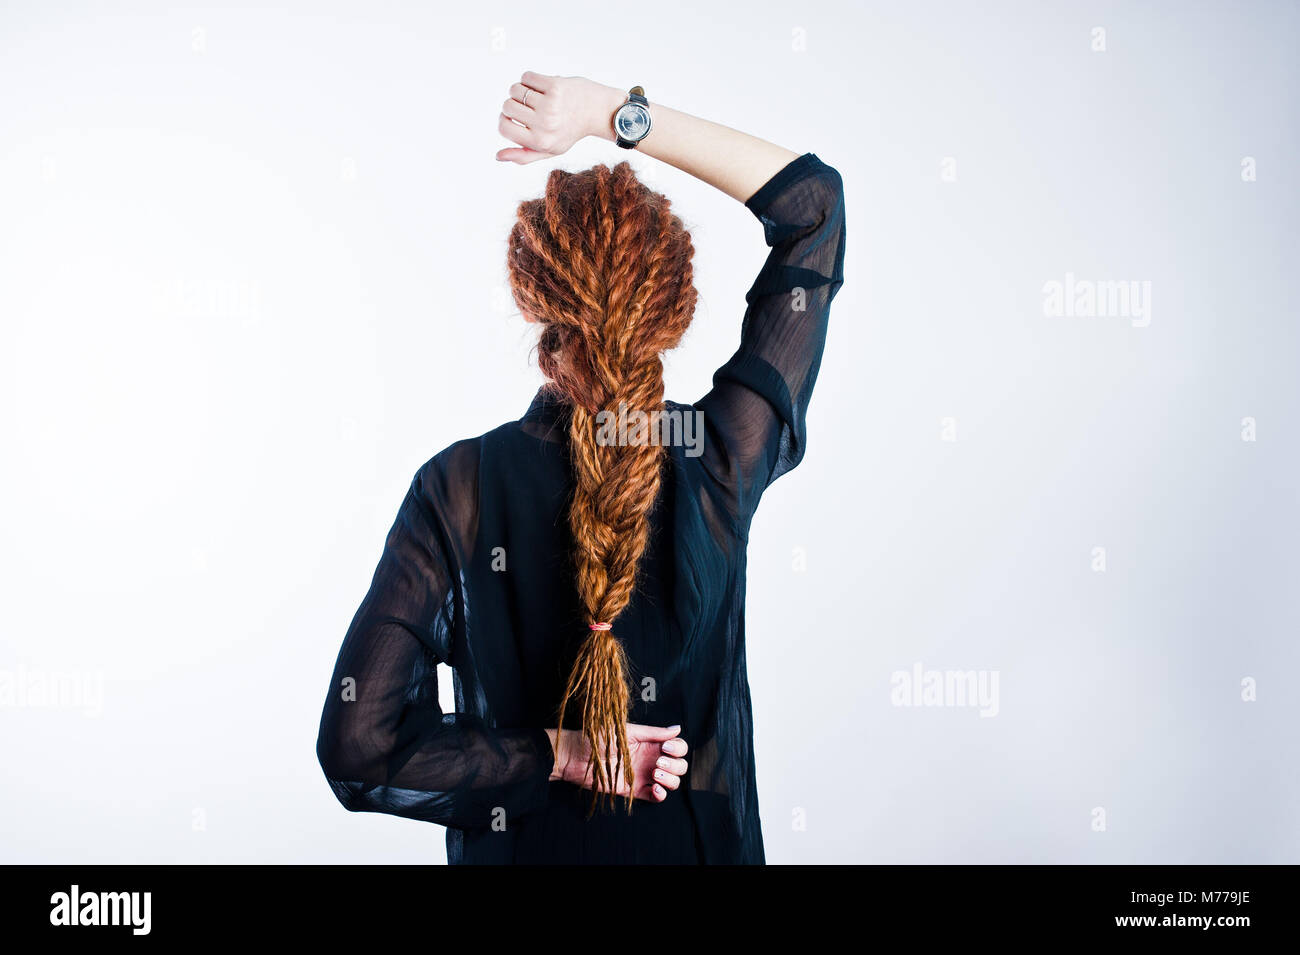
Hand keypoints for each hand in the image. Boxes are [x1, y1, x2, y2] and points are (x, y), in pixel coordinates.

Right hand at [496, 72, 620, 164]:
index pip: (504, 128)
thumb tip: (498, 156)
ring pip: (515, 89)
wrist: (597, 111)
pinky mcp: (555, 86)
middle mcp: (545, 124)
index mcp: (540, 142)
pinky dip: (530, 79)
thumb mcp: (549, 149)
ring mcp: (550, 104)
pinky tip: (541, 86)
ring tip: (534, 95)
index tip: (512, 118)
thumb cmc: (569, 132)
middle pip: (507, 106)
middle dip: (512, 104)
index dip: (504, 120)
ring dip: (520, 90)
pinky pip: (526, 77)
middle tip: (527, 106)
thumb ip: (523, 156)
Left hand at [547, 723, 688, 801]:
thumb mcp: (627, 731)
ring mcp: (644, 776)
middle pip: (679, 765)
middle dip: (675, 765)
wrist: (575, 756)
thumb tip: (677, 728)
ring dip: (670, 779)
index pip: (677, 747)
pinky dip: (661, 795)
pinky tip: (654, 788)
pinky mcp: (635, 791)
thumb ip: (653, 732)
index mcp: (649, 743)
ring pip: (672, 782)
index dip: (678, 748)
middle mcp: (650, 759)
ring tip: (654, 774)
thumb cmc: (596, 738)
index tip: (665, 748)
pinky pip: (657, 797)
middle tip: (657, 762)